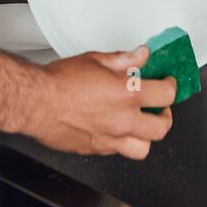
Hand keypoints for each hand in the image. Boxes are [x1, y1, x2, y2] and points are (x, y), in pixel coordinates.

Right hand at [21, 45, 175, 158]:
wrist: (34, 102)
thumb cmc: (59, 82)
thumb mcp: (96, 60)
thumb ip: (124, 60)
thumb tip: (141, 55)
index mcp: (127, 95)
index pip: (166, 95)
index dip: (171, 86)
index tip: (168, 82)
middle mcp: (122, 120)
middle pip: (161, 128)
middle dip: (165, 116)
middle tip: (158, 106)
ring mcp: (109, 139)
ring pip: (143, 149)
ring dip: (146, 136)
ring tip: (140, 123)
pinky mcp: (94, 150)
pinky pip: (118, 151)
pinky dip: (122, 142)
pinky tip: (115, 128)